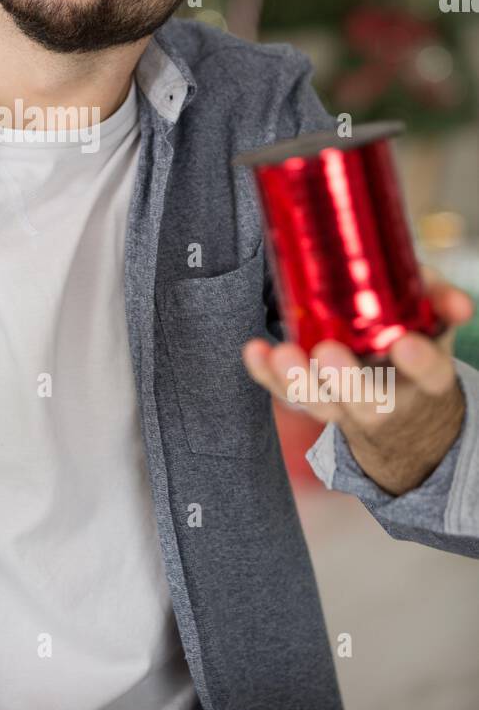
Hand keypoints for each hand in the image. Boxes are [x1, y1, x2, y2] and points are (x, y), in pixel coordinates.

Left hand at [241, 265, 474, 495]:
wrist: (400, 408)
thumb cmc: (412, 345)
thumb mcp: (435, 322)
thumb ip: (440, 301)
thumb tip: (456, 302)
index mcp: (427, 381)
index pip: (430, 376)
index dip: (419, 363)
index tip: (405, 344)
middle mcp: (387, 401)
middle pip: (367, 401)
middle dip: (346, 379)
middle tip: (328, 352)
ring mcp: (346, 407)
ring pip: (321, 404)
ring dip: (297, 380)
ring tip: (281, 353)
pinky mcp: (313, 403)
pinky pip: (288, 396)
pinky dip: (268, 376)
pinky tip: (254, 351)